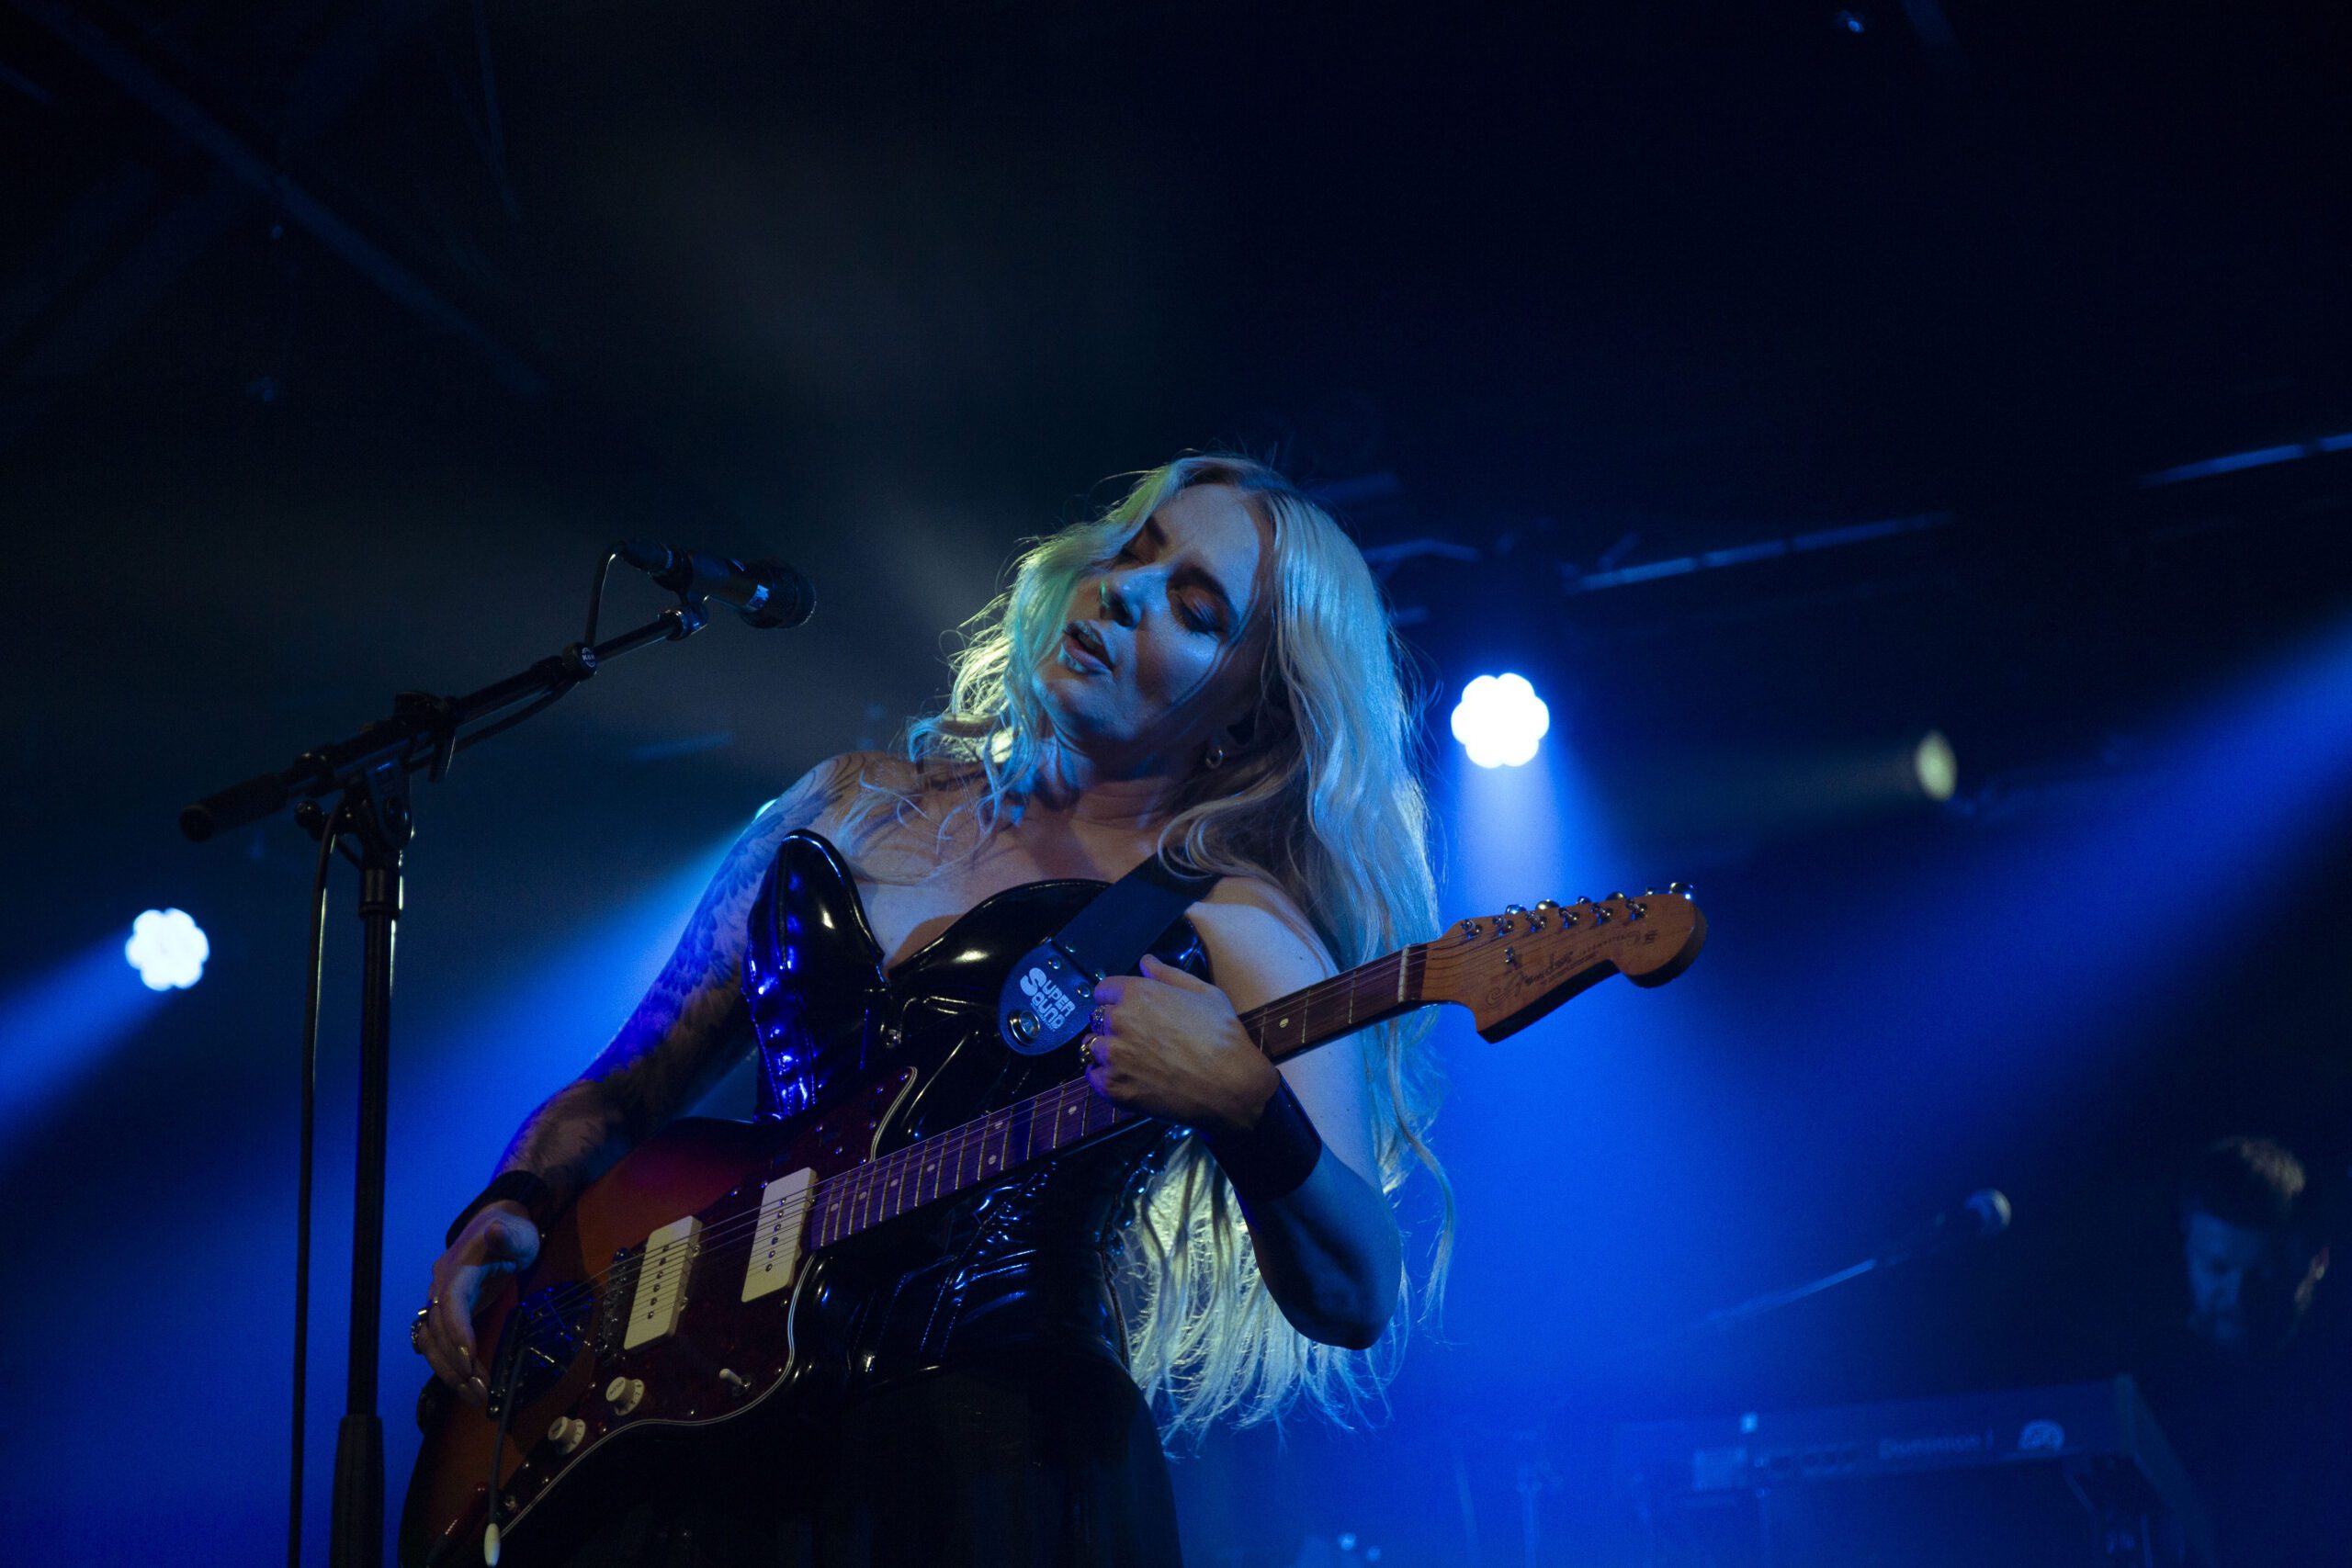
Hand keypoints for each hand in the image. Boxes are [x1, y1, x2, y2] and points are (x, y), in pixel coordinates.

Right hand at [415, 1200, 540, 1406]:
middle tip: (480, 1391)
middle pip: (436, 1330)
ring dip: (450, 1372)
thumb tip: (495, 1230)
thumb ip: (509, 1236)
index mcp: (459, 1268)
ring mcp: (440, 1302)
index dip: (456, 1330)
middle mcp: (441, 1287)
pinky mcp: (446, 1315)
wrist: (498, 1227)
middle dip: (455, 1363)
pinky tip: (465, 1386)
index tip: (469, 1358)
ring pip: (432, 1343)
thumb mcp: (519, 1233)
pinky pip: (438, 1344)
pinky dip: (449, 1366)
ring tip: (476, 1397)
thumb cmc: (513, 1232)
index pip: (450, 1301)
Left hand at [1085, 954, 1281, 1134]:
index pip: (1103, 990)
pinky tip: (1128, 1079)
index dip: (1116, 999)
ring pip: (1093, 1047)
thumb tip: (1146, 961)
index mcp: (1138, 994)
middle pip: (1098, 1018)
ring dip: (1108, 1052)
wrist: (1231, 1086)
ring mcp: (1114, 1056)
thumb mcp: (1205, 993)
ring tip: (1134, 1062)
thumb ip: (1168, 975)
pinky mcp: (1114, 1087)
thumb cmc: (1222, 1038)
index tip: (1128, 1011)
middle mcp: (1119, 1021)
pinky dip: (1106, 1078)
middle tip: (1139, 1040)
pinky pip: (1093, 1077)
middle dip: (1114, 1026)